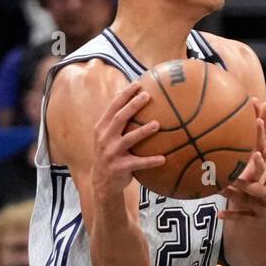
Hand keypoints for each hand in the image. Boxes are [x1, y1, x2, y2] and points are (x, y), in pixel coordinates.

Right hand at [91, 83, 164, 200]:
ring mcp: (111, 154)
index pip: (113, 107)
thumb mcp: (107, 136)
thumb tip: (129, 97)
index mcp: (102, 128)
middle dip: (133, 106)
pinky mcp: (120, 168)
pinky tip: (164, 158)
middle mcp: (105, 138)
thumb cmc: (110, 153)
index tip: (137, 83)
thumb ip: (116, 120)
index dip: (125, 95)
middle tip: (148, 96)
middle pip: (120, 118)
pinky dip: (151, 161)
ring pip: (129, 139)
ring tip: (157, 124)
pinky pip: (138, 163)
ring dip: (143, 131)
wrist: (102, 181)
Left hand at [220, 128, 265, 226]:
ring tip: (221, 190)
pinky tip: (219, 214)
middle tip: (236, 176)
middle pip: (260, 191)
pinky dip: (232, 216)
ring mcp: (263, 208)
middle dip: (250, 185)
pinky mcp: (256, 218)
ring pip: (247, 203)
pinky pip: (242, 218)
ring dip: (234, 197)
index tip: (265, 149)